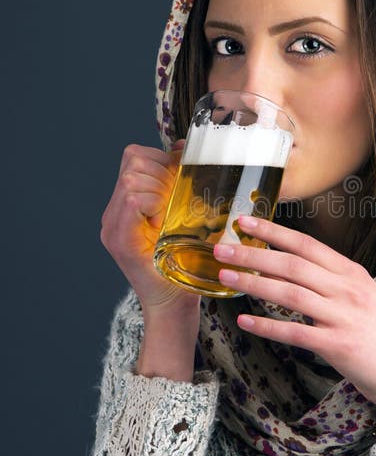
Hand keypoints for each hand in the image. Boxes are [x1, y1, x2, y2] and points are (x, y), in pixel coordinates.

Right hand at [100, 141, 199, 314]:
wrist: (174, 307)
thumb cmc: (184, 264)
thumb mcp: (182, 216)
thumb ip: (177, 185)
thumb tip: (183, 148)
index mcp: (125, 205)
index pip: (134, 156)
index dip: (162, 158)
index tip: (180, 179)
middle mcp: (112, 214)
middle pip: (133, 161)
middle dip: (163, 171)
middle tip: (178, 198)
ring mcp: (112, 228)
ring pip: (132, 178)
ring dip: (161, 189)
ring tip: (173, 213)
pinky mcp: (120, 241)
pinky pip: (132, 201)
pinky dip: (154, 204)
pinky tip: (164, 222)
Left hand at [213, 216, 375, 419]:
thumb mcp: (362, 295)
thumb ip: (332, 280)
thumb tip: (292, 267)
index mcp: (351, 273)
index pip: (306, 244)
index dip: (273, 232)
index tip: (245, 222)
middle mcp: (347, 289)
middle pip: (292, 265)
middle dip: (253, 255)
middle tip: (221, 250)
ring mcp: (343, 316)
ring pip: (290, 294)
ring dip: (253, 284)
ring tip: (225, 278)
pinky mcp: (338, 346)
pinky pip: (295, 332)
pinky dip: (267, 326)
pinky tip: (244, 322)